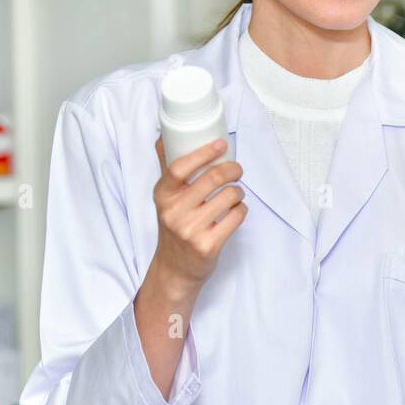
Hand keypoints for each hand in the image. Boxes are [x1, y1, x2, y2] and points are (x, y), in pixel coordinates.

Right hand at [149, 136, 245, 294]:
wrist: (175, 268)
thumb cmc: (175, 226)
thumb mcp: (165, 199)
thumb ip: (167, 168)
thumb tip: (164, 135)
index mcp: (162, 196)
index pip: (178, 167)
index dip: (203, 152)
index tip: (221, 144)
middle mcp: (173, 212)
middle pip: (212, 178)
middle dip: (232, 169)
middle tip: (237, 169)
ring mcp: (191, 230)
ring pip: (229, 196)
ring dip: (238, 191)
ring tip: (235, 193)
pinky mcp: (208, 245)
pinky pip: (236, 216)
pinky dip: (241, 209)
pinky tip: (235, 210)